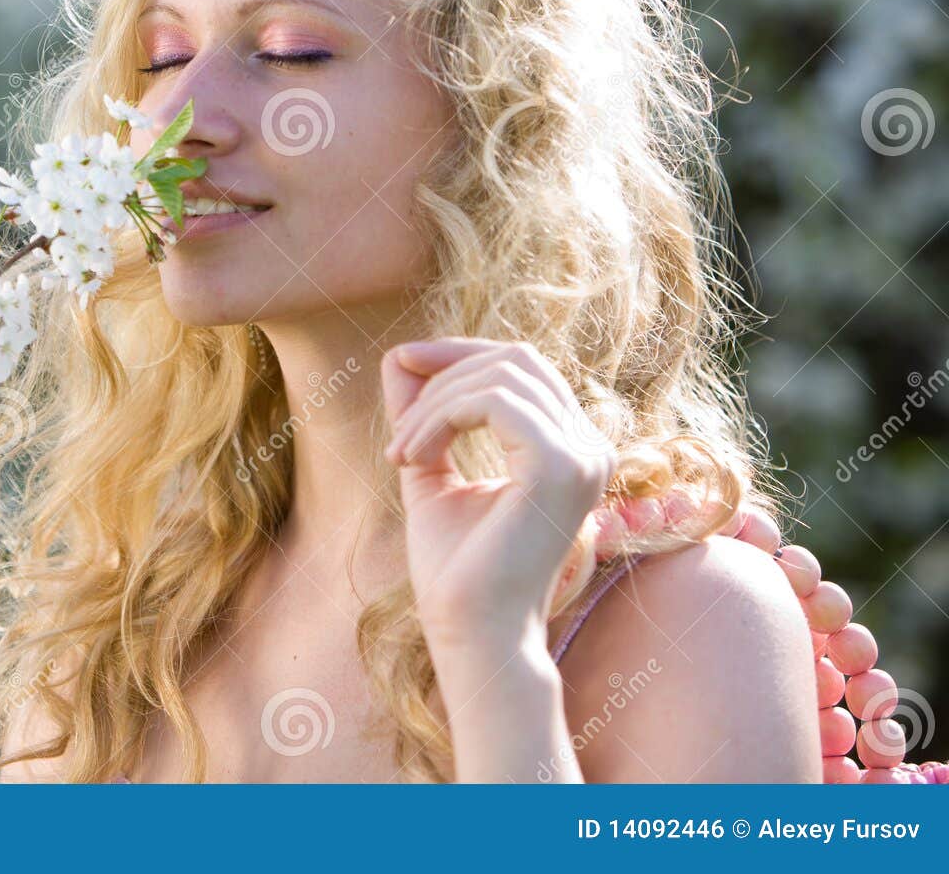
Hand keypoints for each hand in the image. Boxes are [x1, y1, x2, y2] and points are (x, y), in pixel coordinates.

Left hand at [380, 339, 615, 650]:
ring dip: (432, 405)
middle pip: (513, 359)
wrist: (472, 635)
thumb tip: (399, 353)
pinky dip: (442, 416)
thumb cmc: (456, 568)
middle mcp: (590, 447)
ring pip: (500, 375)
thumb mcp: (431, 468)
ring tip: (402, 455)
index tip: (401, 367)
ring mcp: (584, 456)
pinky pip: (495, 401)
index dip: (457, 354)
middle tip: (398, 434)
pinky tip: (414, 459)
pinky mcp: (561, 467)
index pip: (519, 365)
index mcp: (569, 447)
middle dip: (442, 373)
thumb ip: (422, 412)